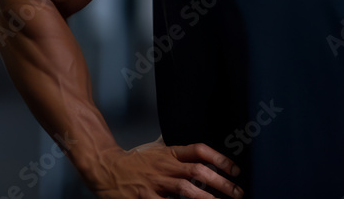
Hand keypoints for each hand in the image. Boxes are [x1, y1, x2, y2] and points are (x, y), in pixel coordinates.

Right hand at [91, 137, 242, 198]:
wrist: (106, 168)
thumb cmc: (133, 161)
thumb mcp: (157, 149)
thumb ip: (176, 152)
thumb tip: (198, 154)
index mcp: (170, 153)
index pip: (200, 150)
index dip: (220, 158)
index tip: (235, 170)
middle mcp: (166, 166)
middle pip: (198, 172)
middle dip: (221, 183)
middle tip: (237, 192)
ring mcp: (156, 183)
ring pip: (186, 190)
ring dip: (206, 198)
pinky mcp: (145, 198)